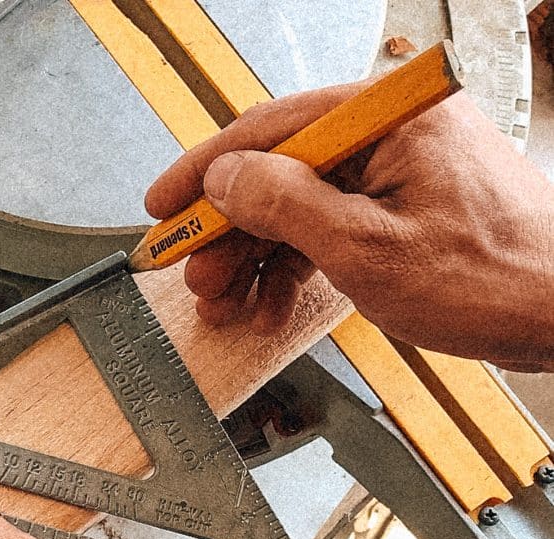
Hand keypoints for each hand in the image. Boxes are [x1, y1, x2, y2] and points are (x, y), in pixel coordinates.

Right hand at [146, 87, 553, 370]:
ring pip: (298, 206)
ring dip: (256, 259)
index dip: (204, 173)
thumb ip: (285, 204)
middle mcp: (390, 132)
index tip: (162, 206)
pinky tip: (269, 305)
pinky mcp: (401, 207)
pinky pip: (329, 227)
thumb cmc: (490, 279)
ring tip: (227, 304)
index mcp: (387, 118)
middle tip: (195, 276)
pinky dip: (295, 268)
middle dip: (230, 233)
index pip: (270, 129)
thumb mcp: (365, 248)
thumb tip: (226, 178)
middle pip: (279, 172)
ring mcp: (396, 170)